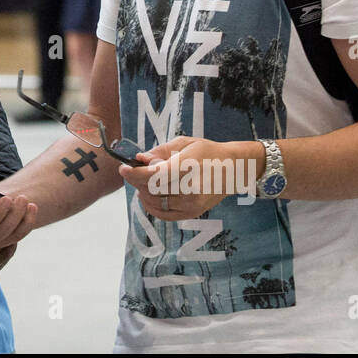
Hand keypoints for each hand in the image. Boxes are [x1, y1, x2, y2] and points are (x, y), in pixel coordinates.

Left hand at [118, 136, 250, 220]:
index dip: (133, 173)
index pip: (153, 175)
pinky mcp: (192, 214)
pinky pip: (163, 214)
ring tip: (144, 181)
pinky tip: (149, 194)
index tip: (122, 167)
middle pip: (151, 189)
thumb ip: (160, 152)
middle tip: (132, 171)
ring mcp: (192, 205)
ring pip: (154, 202)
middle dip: (136, 180)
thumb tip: (140, 159)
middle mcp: (191, 189)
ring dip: (142, 192)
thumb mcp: (185, 144)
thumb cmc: (208, 152)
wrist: (234, 169)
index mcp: (188, 168)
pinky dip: (151, 205)